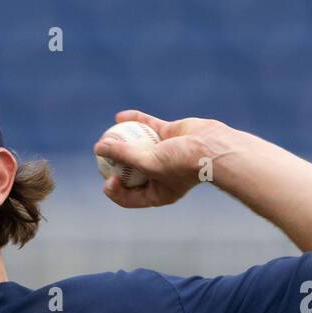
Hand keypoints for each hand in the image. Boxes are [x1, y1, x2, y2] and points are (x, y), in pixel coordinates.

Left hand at [94, 111, 222, 208]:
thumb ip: (122, 155)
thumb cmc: (182, 163)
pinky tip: (119, 117)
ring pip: (137, 147)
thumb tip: (98, 147)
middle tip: (101, 155)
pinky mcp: (169, 134)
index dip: (114, 190)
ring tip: (107, 135)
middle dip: (113, 163)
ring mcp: (164, 153)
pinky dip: (135, 121)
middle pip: (129, 171)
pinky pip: (148, 127)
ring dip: (121, 141)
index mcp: (156, 192)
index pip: (128, 196)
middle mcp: (159, 175)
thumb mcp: (148, 162)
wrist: (213, 148)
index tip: (108, 179)